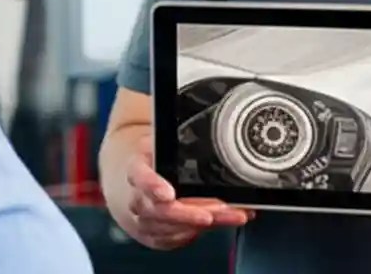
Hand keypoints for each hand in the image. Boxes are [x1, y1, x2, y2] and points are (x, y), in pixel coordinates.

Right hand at [123, 135, 254, 249]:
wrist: (139, 183)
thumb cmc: (155, 162)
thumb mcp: (163, 143)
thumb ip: (180, 140)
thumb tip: (210, 131)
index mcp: (137, 169)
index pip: (141, 178)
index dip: (153, 187)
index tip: (168, 195)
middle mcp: (137, 199)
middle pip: (160, 211)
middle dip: (190, 214)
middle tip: (217, 211)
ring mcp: (144, 221)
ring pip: (170, 229)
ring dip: (204, 224)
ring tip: (233, 215)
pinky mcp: (154, 237)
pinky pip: (176, 240)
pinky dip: (201, 232)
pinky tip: (223, 222)